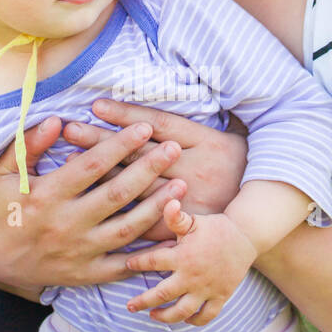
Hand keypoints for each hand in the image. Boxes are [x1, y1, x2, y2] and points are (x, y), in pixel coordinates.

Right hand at [0, 116, 190, 297]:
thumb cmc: (1, 210)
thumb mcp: (4, 173)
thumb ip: (28, 145)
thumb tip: (56, 120)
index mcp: (47, 195)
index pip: (91, 166)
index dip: (120, 145)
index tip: (144, 128)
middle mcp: (66, 223)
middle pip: (116, 194)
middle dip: (148, 170)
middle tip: (173, 150)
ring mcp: (80, 251)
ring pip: (126, 229)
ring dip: (156, 208)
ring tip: (180, 187)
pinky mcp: (88, 273)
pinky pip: (124, 265)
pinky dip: (149, 254)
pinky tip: (171, 236)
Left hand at [61, 101, 248, 239]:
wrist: (261, 216)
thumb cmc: (238, 167)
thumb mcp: (222, 137)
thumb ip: (186, 124)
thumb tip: (150, 105)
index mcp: (205, 143)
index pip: (160, 123)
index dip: (127, 114)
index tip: (96, 105)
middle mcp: (194, 170)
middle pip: (140, 153)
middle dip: (102, 141)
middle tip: (70, 128)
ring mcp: (187, 200)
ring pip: (137, 185)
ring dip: (103, 172)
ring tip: (71, 158)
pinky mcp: (181, 225)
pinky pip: (146, 219)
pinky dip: (117, 209)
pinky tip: (91, 200)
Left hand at [123, 207, 256, 324]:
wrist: (245, 236)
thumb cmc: (215, 227)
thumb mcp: (194, 220)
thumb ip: (176, 217)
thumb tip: (168, 203)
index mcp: (182, 256)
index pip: (151, 262)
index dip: (137, 263)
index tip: (128, 264)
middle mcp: (192, 276)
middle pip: (161, 295)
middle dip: (142, 301)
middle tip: (130, 306)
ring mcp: (206, 289)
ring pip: (182, 311)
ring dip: (164, 316)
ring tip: (152, 315)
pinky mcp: (220, 296)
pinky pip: (206, 316)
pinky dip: (194, 321)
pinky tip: (184, 319)